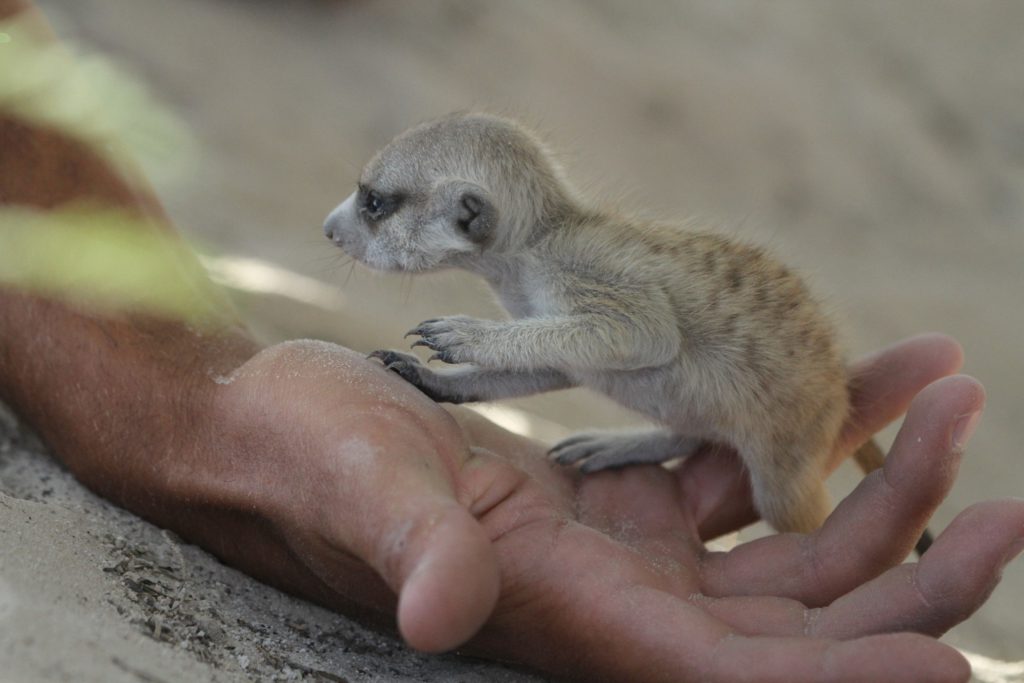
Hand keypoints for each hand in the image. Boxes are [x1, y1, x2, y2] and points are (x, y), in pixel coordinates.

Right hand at [187, 333, 1020, 681]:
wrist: (278, 423)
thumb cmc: (304, 456)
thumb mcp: (358, 487)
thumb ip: (411, 547)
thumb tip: (447, 610)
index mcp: (568, 616)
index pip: (732, 678)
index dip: (844, 678)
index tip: (958, 657)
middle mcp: (613, 601)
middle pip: (794, 621)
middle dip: (903, 566)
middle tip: (996, 487)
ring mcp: (622, 551)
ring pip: (781, 547)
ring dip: (870, 481)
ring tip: (943, 392)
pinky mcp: (614, 500)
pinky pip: (733, 476)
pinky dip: (797, 432)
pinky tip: (850, 375)